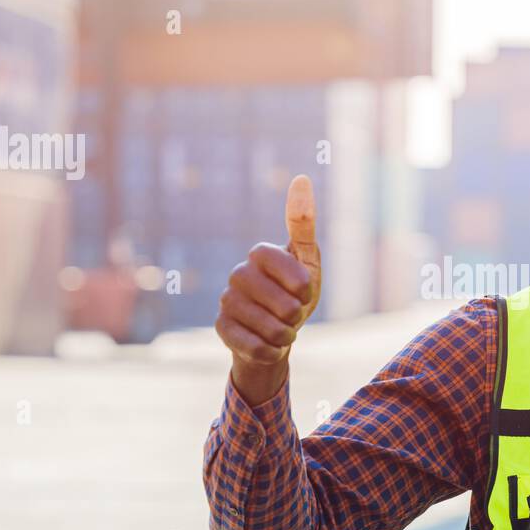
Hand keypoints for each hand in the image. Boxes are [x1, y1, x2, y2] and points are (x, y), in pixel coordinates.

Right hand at [215, 174, 321, 405]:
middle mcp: (238, 273)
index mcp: (260, 253)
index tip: (305, 290)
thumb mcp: (308, 260)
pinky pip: (254, 347)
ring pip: (270, 329)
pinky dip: (271, 350)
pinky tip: (270, 345)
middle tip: (293, 313)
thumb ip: (303, 223)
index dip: (304, 287)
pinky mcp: (221, 328)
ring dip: (285, 334)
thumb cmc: (294, 293)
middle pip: (284, 306)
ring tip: (282, 328)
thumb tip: (301, 178)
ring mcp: (226, 301)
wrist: (275, 333)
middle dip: (297, 315)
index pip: (293, 274)